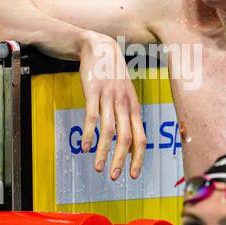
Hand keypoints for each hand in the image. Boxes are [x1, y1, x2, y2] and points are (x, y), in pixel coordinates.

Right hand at [78, 34, 146, 180]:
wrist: (99, 47)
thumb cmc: (113, 74)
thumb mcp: (126, 93)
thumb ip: (128, 114)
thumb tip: (129, 138)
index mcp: (134, 107)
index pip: (140, 137)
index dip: (138, 158)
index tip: (133, 175)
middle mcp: (124, 104)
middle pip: (127, 137)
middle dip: (122, 160)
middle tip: (116, 177)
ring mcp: (109, 98)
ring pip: (109, 130)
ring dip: (104, 152)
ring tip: (99, 168)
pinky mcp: (93, 92)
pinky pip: (91, 117)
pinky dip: (88, 134)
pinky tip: (85, 147)